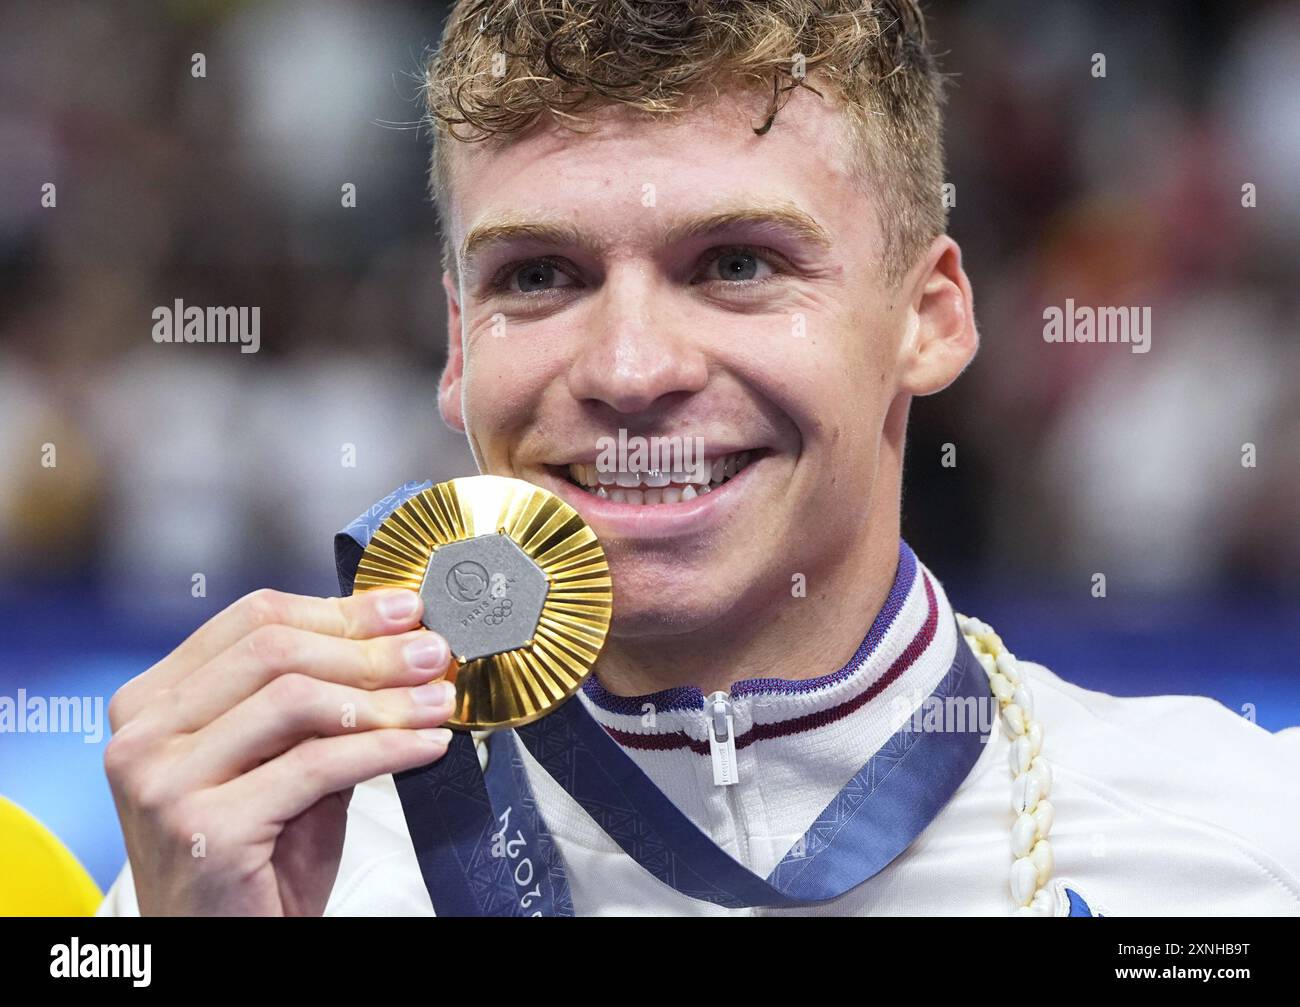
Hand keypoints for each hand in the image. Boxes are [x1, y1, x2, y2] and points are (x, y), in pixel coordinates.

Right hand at [104, 587, 454, 915]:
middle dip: (369, 648)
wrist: (225, 950)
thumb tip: (397, 643)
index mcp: (153, 703)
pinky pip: (316, 765)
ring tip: (437, 701)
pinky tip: (423, 748)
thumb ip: (319, 705)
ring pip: (296, 700)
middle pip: (275, 651)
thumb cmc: (256, 864)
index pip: (252, 621)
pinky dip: (385, 749)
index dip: (338, 610)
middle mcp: (143, 735)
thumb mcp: (282, 765)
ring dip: (384, 697)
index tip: (403, 611)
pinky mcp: (204, 828)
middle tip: (433, 653)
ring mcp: (164, 781)